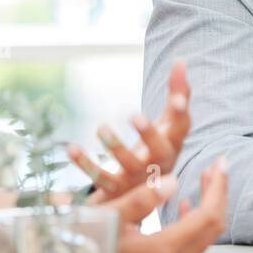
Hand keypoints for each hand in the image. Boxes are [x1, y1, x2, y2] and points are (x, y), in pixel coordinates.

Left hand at [69, 59, 191, 203]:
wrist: (149, 192)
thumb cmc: (161, 146)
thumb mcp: (171, 122)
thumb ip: (177, 92)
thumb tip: (180, 60)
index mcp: (173, 142)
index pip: (181, 126)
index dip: (180, 113)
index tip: (176, 99)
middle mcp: (159, 162)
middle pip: (158, 150)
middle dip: (148, 134)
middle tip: (135, 116)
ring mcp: (138, 177)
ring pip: (129, 165)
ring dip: (116, 147)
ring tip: (102, 127)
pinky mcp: (117, 188)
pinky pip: (101, 178)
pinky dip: (85, 164)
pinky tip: (71, 148)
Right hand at [98, 156, 228, 252]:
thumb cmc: (86, 247)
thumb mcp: (109, 217)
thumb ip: (141, 199)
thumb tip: (172, 181)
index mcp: (163, 250)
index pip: (207, 216)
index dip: (217, 187)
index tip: (220, 163)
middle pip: (212, 226)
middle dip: (217, 193)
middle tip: (217, 166)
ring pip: (203, 236)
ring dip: (207, 205)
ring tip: (206, 179)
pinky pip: (190, 245)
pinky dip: (193, 221)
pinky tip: (185, 204)